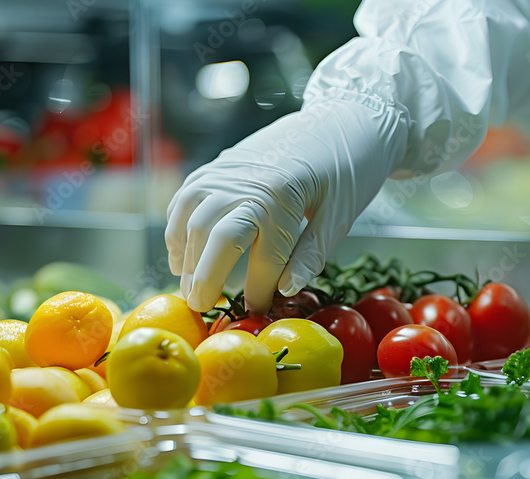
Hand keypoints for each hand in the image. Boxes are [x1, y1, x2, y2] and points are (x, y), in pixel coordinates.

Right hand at [165, 98, 406, 312]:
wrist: (344, 117)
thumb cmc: (350, 168)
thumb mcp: (340, 216)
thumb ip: (311, 255)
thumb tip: (285, 292)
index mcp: (282, 196)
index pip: (262, 259)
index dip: (259, 291)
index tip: (259, 310)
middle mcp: (246, 181)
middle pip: (212, 239)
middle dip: (205, 278)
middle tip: (202, 308)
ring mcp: (226, 170)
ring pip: (191, 220)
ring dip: (186, 257)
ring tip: (191, 287)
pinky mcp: (219, 164)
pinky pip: (186, 199)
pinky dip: (178, 229)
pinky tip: (183, 255)